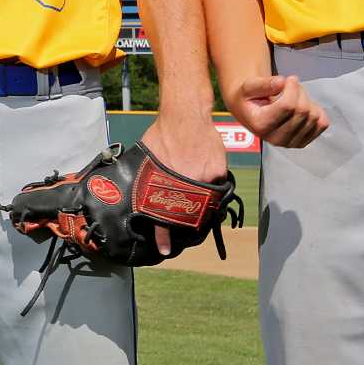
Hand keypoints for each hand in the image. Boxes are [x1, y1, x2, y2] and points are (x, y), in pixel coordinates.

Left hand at [139, 109, 230, 255]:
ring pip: (206, 203)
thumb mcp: (148, 159)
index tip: (165, 249)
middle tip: (183, 227)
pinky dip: (210, 187)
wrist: (185, 114)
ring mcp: (205, 180)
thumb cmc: (163, 134)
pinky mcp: (219, 172)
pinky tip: (203, 179)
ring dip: (201, 207)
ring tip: (195, 204)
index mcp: (166, 184)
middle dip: (187, 223)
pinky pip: (216, 188)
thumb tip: (144, 195)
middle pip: (190, 215)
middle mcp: (187, 186)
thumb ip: (150, 180)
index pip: (165, 216)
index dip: (165, 235)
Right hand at [227, 74, 328, 148]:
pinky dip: (317, 111)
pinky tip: (303, 106)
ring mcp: (290, 143)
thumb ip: (263, 84)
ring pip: (314, 117)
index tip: (289, 78)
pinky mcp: (302, 143)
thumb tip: (282, 82)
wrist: (249, 112)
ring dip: (307, 100)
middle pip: (302, 110)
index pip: (288, 106)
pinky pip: (322, 124)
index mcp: (261, 125)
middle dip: (299, 91)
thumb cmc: (249, 98)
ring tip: (294, 96)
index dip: (292, 87)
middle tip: (290, 86)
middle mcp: (276, 139)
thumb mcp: (248, 86)